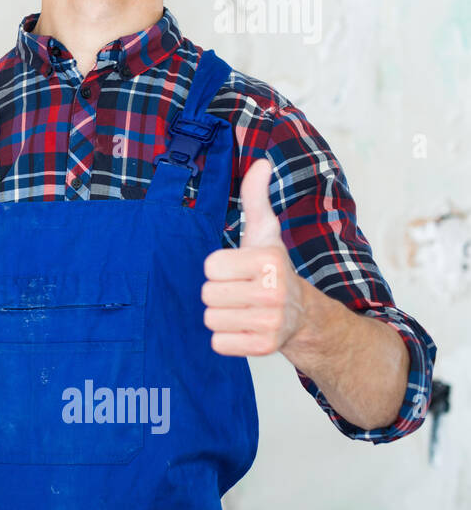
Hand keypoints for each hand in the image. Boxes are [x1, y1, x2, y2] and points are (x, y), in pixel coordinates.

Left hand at [200, 158, 307, 355]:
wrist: (302, 314)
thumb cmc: (271, 268)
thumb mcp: (264, 232)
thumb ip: (256, 198)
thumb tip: (261, 162)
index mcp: (268, 261)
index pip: (209, 266)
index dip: (218, 268)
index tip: (238, 269)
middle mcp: (273, 292)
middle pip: (207, 294)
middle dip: (218, 293)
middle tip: (240, 291)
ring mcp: (271, 322)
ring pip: (210, 319)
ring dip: (221, 316)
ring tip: (242, 309)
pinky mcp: (264, 347)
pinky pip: (218, 344)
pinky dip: (226, 339)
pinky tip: (244, 328)